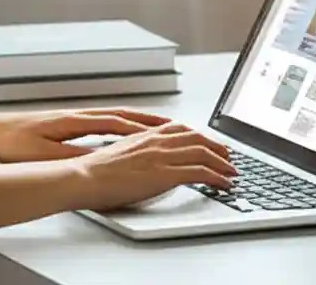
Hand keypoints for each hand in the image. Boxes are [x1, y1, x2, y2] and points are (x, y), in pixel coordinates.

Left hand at [0, 108, 171, 162]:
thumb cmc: (10, 143)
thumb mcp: (42, 155)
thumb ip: (72, 157)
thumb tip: (99, 160)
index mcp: (73, 122)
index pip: (115, 123)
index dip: (142, 129)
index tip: (165, 133)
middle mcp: (76, 115)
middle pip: (120, 115)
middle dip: (148, 120)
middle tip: (174, 125)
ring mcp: (72, 118)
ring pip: (113, 116)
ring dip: (137, 120)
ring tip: (158, 126)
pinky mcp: (65, 124)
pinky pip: (102, 122)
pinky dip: (120, 125)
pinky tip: (124, 132)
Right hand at [66, 123, 235, 211]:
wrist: (84, 178)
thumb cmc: (94, 172)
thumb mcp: (117, 154)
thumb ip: (135, 153)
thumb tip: (145, 163)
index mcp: (144, 135)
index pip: (180, 129)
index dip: (199, 136)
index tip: (208, 142)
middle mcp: (156, 142)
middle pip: (197, 138)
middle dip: (216, 147)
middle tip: (228, 157)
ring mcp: (162, 156)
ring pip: (203, 153)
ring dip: (222, 163)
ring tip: (231, 172)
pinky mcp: (165, 173)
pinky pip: (201, 173)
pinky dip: (217, 178)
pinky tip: (224, 184)